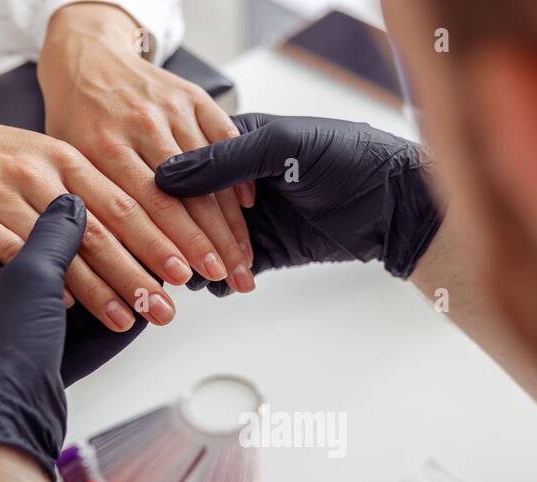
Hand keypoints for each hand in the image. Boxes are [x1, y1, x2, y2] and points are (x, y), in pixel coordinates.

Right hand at [0, 105, 182, 330]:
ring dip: (104, 286)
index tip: (187, 266)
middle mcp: (39, 172)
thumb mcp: (38, 159)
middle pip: (103, 227)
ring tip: (133, 314)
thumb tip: (132, 230)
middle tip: (171, 301)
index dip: (160, 236)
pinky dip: (44, 280)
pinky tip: (70, 305)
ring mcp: (5, 193)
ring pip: (64, 247)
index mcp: (64, 156)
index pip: (125, 199)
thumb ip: (81, 192)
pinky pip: (15, 253)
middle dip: (143, 269)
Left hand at [0, 194, 142, 481]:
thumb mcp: (30, 277)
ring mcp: (21, 337)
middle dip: (103, 260)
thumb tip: (71, 202)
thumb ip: (54, 237)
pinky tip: (142, 313)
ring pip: (77, 306)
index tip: (106, 210)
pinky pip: (82, 338)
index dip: (69, 220)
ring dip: (115, 295)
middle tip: (140, 247)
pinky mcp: (43, 367)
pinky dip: (112, 326)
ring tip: (153, 280)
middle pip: (57, 268)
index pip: (26, 229)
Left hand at [38, 2, 255, 293]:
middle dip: (212, 245)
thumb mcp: (65, 163)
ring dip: (231, 221)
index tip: (191, 279)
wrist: (85, 55)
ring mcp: (168, 107)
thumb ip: (85, 207)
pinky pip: (223, 138)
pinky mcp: (191, 95)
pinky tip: (247, 209)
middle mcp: (137, 125)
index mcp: (101, 146)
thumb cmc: (74, 119)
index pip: (144, 208)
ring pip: (210, 173)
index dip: (170, 247)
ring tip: (244, 259)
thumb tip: (103, 271)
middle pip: (184, 196)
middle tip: (232, 279)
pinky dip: (238, 173)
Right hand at [155, 113, 442, 295]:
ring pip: (206, 242)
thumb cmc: (349, 158)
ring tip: (181, 274)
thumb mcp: (284, 147)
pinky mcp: (266, 251)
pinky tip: (209, 286)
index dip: (164, 185)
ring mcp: (250, 218)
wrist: (392, 203)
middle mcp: (238, 180)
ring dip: (194, 259)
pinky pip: (232, 268)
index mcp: (236, 141)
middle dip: (176, 231)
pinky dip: (218, 279)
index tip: (144, 205)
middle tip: (161, 249)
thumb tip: (169, 176)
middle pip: (190, 208)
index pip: (186, 162)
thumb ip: (227, 160)